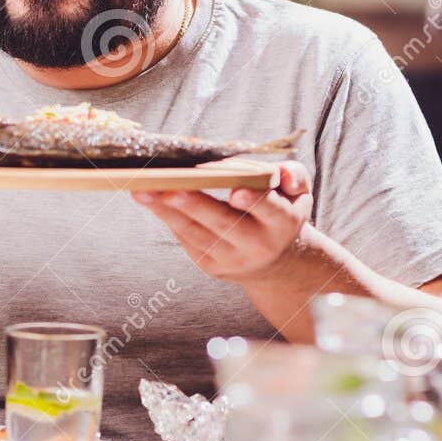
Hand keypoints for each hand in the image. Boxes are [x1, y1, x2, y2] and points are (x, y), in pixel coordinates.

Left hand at [132, 161, 313, 283]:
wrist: (275, 262)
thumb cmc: (281, 213)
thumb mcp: (299, 195)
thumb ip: (294, 177)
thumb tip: (278, 174)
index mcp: (283, 223)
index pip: (269, 210)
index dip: (254, 201)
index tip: (236, 192)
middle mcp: (257, 245)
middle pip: (224, 223)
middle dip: (196, 205)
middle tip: (170, 188)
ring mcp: (231, 259)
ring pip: (197, 233)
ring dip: (167, 212)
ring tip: (142, 191)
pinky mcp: (210, 266)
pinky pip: (186, 238)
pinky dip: (166, 218)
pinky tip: (148, 199)